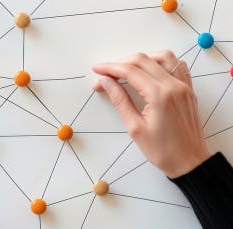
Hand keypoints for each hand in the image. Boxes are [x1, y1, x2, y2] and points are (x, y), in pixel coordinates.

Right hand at [92, 51, 209, 177]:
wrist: (189, 161)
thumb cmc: (163, 150)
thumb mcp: (135, 127)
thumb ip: (120, 100)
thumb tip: (105, 82)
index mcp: (160, 95)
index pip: (130, 71)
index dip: (110, 68)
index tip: (97, 70)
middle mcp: (174, 85)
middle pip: (144, 60)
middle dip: (121, 63)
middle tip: (105, 73)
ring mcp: (184, 86)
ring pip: (162, 57)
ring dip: (142, 59)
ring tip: (127, 69)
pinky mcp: (188, 90)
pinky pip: (177, 66)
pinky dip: (161, 62)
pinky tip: (150, 71)